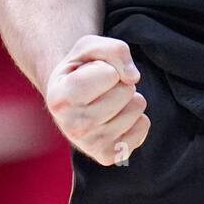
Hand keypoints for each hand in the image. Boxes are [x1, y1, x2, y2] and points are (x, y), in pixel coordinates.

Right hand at [45, 35, 148, 165]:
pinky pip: (144, 126)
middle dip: (119, 82)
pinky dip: (136, 117)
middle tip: (101, 88)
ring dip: (128, 98)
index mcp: (59, 99)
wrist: (70, 98)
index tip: (89, 73)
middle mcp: (72, 127)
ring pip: (137, 106)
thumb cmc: (81, 69)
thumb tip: (133, 78)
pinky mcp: (109, 156)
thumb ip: (114, 50)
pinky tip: (114, 117)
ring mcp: (90, 145)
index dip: (106, 66)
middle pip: (125, 91)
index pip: (109, 74)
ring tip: (106, 101)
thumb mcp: (89, 47)